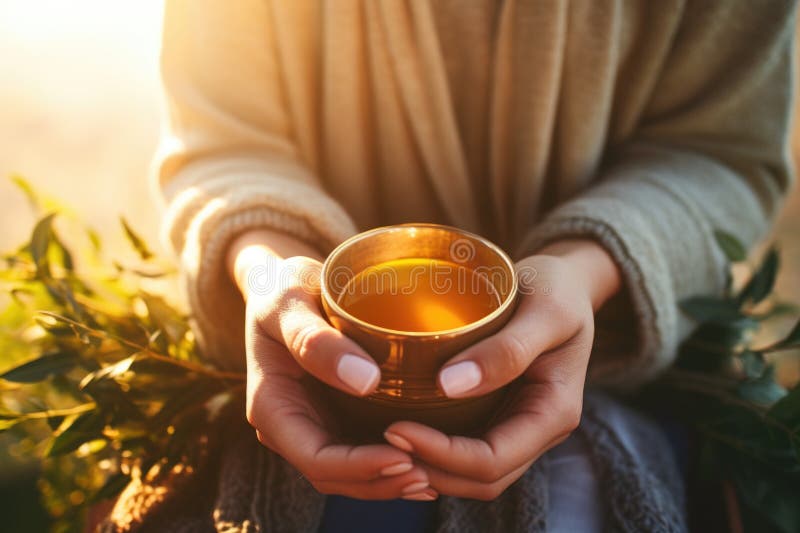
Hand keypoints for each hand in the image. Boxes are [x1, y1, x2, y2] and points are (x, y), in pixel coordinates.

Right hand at [229, 230, 434, 499]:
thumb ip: (315, 340)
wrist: (286, 284)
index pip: (315, 457)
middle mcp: (290, 425)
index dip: (359, 467)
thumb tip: (365, 381)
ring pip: (351, 474)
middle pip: (335, 476)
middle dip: (380, 482)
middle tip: (431, 475)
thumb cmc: (284, 286)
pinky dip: (393, 462)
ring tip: (436, 477)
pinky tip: (430, 461)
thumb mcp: (288, 301)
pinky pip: (363, 451)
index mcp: (271, 404)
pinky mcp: (336, 416)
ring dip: (390, 481)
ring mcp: (314, 424)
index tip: (404, 456)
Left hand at [383, 240, 620, 499]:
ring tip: (385, 441)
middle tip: (380, 441)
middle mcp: (538, 430)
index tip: (395, 429)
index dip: (442, 455)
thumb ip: (508, 349)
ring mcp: (519, 425)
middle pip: (481, 479)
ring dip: (430, 466)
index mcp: (555, 413)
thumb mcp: (545, 309)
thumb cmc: (558, 287)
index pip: (493, 461)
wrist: (566, 281)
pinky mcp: (500, 412)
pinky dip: (435, 448)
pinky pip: (468, 447)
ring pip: (473, 473)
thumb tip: (450, 386)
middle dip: (430, 468)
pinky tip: (403, 427)